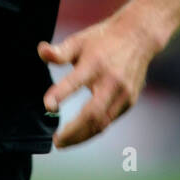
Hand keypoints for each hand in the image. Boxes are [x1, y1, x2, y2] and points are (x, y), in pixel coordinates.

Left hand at [37, 13, 162, 147]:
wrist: (138, 37)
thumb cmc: (102, 40)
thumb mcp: (79, 41)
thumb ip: (59, 52)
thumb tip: (41, 52)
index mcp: (95, 63)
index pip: (75, 81)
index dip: (60, 94)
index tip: (48, 106)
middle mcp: (112, 80)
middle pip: (92, 114)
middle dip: (73, 131)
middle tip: (56, 141)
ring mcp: (124, 93)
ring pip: (102, 123)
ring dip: (82, 136)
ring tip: (64, 142)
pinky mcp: (129, 101)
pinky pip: (109, 121)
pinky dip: (93, 130)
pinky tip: (81, 133)